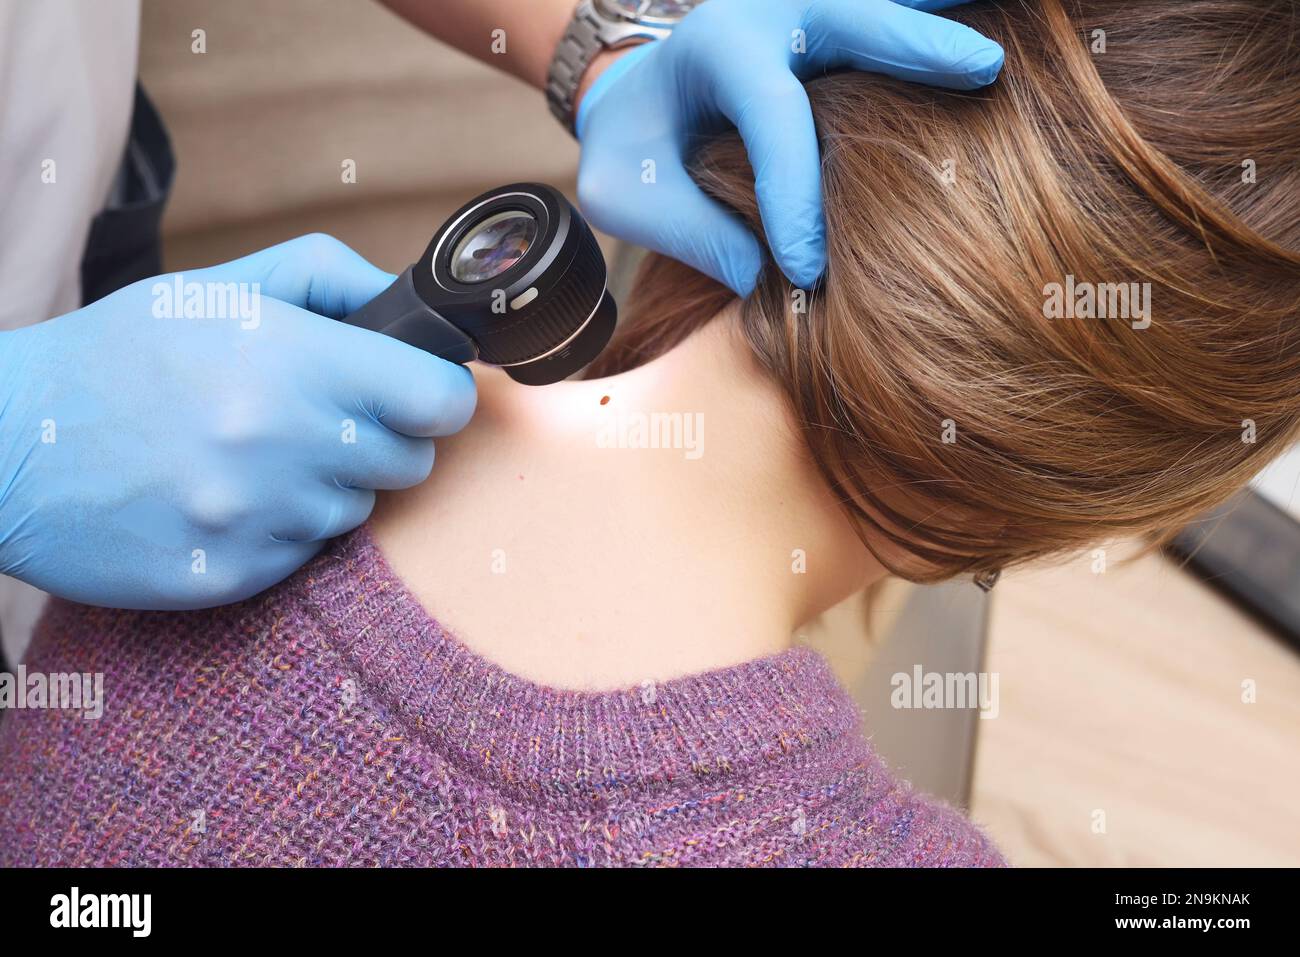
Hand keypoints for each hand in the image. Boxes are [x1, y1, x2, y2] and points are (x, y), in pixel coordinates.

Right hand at [0, 234, 475, 609]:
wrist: (6, 444)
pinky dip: (282, 528)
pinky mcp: (234, 575)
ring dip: (326, 485)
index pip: (439, 400)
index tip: (420, 392)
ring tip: (254, 455)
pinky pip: (306, 555)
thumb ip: (328, 280)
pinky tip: (226, 496)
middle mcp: (283, 446)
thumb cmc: (119, 355)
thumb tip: (410, 304)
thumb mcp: (219, 288)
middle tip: (321, 419)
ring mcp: (259, 518)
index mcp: (292, 364)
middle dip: (381, 437)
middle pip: (411, 461)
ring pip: (358, 510)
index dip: (439, 394)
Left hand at [575, 0, 1003, 294]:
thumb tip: (772, 284)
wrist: (633, 93)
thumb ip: (694, 232)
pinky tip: (1003, 22)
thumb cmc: (634, 148)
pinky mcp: (835, 23)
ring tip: (1018, 27)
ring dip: (941, 12)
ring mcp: (809, 7)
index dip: (795, 190)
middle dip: (916, 42)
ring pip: (879, 2)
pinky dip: (937, 15)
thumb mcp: (629, 196)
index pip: (771, 113)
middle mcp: (770, 10)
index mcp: (717, 48)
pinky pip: (890, 13)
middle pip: (851, 14)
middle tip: (985, 69)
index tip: (809, 270)